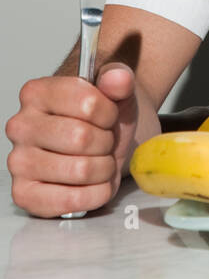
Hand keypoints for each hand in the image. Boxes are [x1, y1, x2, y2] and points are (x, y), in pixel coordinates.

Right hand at [5, 63, 139, 218]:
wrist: (98, 141)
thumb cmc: (101, 116)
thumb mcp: (115, 91)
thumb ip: (119, 78)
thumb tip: (117, 78)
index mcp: (36, 92)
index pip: (87, 103)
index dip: (109, 113)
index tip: (108, 115)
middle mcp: (20, 126)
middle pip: (82, 138)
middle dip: (106, 142)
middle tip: (104, 141)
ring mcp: (19, 162)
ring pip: (80, 170)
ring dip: (104, 168)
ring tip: (100, 160)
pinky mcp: (25, 194)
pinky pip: (71, 200)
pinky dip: (95, 193)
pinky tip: (94, 183)